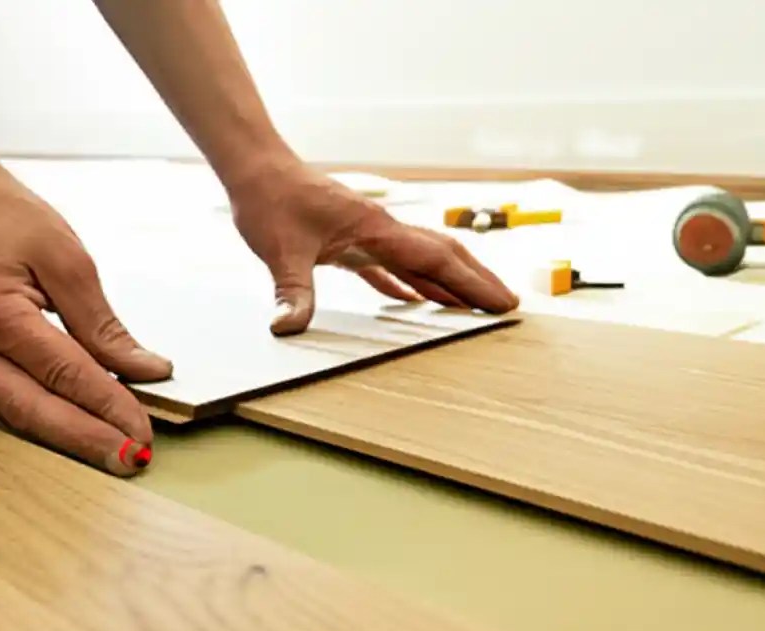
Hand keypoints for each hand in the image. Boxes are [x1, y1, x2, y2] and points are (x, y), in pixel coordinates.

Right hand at [0, 171, 171, 476]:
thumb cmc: (8, 220)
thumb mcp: (68, 259)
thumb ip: (103, 323)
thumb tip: (144, 370)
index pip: (63, 372)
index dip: (107, 406)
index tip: (144, 431)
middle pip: (35, 410)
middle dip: (88, 440)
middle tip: (133, 461)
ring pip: (22, 416)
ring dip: (73, 436)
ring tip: (118, 452)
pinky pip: (13, 403)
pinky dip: (53, 418)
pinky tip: (87, 428)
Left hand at [226, 162, 519, 334]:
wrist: (256, 169)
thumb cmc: (270, 200)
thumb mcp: (278, 251)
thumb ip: (291, 292)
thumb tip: (288, 327)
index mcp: (375, 229)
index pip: (436, 259)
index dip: (471, 284)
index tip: (501, 303)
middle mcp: (381, 228)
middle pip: (442, 255)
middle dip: (476, 281)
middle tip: (507, 307)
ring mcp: (368, 232)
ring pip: (421, 259)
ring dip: (449, 282)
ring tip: (474, 307)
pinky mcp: (351, 239)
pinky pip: (391, 265)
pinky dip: (409, 283)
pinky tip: (415, 300)